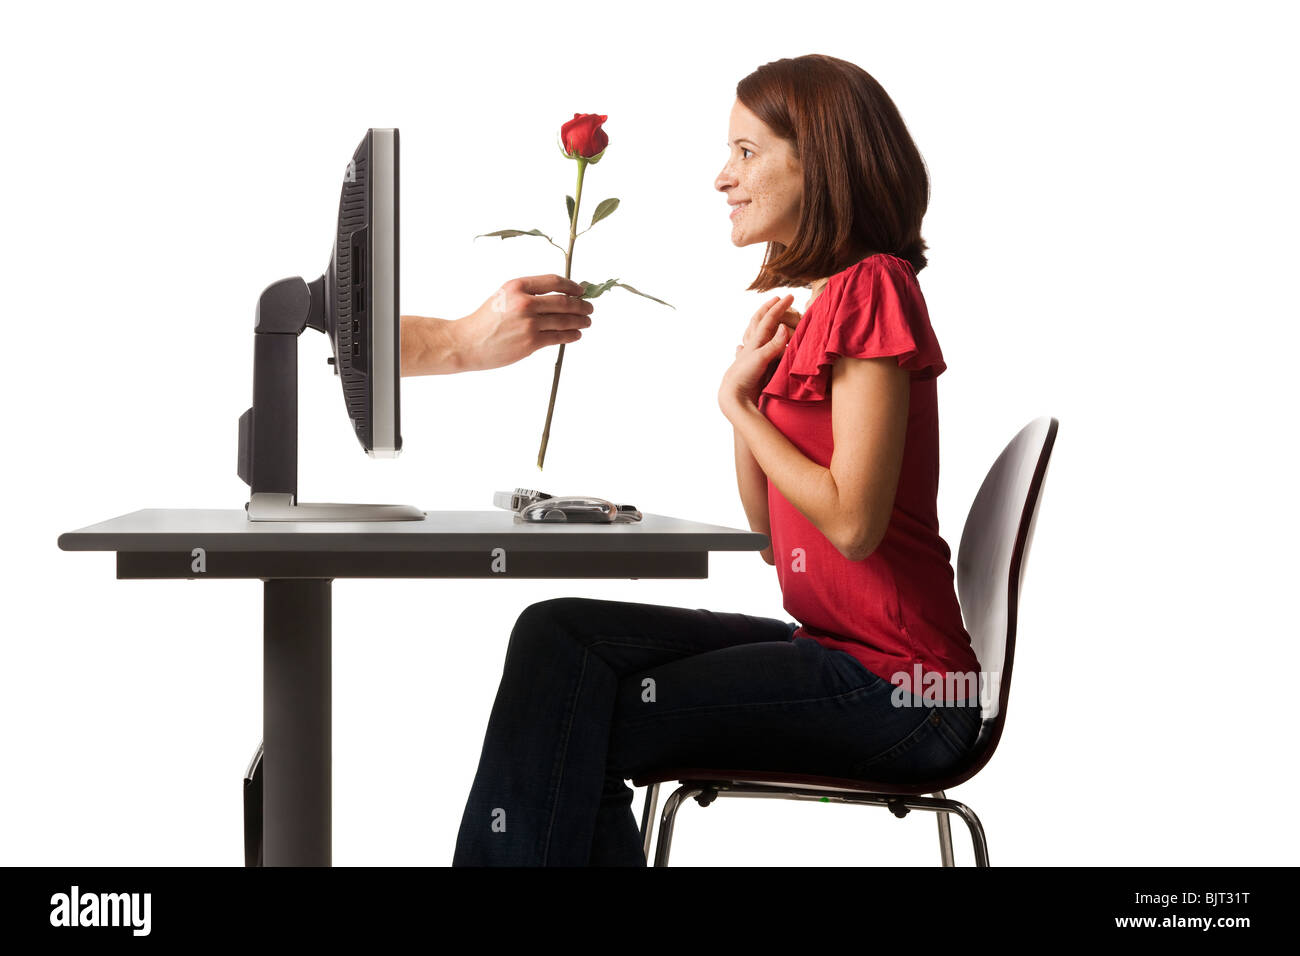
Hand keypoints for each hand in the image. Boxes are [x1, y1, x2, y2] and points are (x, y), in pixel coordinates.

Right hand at [456, 274, 593, 371]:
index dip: (572, 286)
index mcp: (518, 286)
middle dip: (581, 305)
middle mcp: (525, 302)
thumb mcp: (504, 295)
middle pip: (564, 302)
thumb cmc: (486, 320)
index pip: (554, 281)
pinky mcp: (531, 342)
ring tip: (587, 322)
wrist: (468, 342)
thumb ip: (528, 293)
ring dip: (580, 321)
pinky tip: (576, 334)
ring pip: (564, 320)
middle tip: (590, 308)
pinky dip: (571, 335)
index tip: (581, 290)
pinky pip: (558, 337)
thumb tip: (559, 294)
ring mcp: (529, 323)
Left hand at [719, 294, 796, 413]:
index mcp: (755, 341)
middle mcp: (750, 346)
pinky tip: (740, 346)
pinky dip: (745, 344)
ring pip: (752, 334)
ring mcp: (748, 356)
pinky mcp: (748, 367)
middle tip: (777, 299)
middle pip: (757, 322)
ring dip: (757, 323)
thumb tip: (784, 326)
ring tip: (761, 317)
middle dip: (768, 309)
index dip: (780, 307)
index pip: (769, 319)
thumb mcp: (761, 358)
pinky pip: (745, 350)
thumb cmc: (745, 377)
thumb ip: (774, 344)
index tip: (790, 296)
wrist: (733, 397)